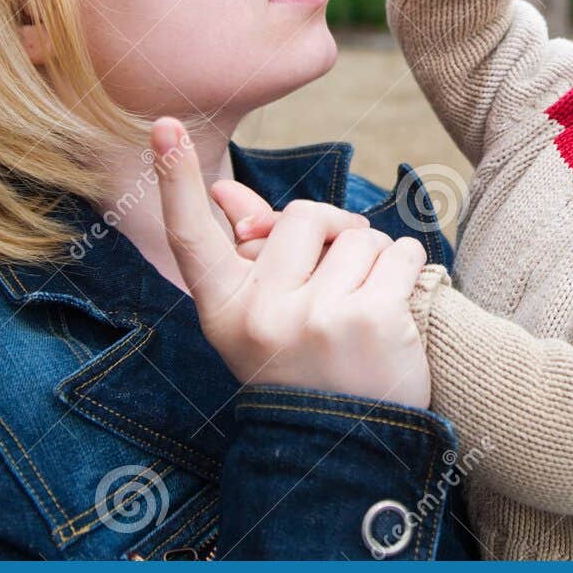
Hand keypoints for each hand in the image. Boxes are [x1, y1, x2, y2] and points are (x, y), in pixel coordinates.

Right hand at [152, 118, 432, 407]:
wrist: (351, 448)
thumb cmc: (306, 370)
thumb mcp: (262, 320)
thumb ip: (250, 255)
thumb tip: (226, 191)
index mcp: (225, 312)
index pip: (192, 236)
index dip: (174, 180)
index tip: (164, 125)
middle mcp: (263, 314)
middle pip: (304, 215)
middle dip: (332, 234)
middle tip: (339, 278)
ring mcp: (317, 318)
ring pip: (360, 234)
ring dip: (373, 259)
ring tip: (364, 310)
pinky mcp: (371, 320)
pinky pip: (401, 251)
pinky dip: (408, 269)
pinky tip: (396, 307)